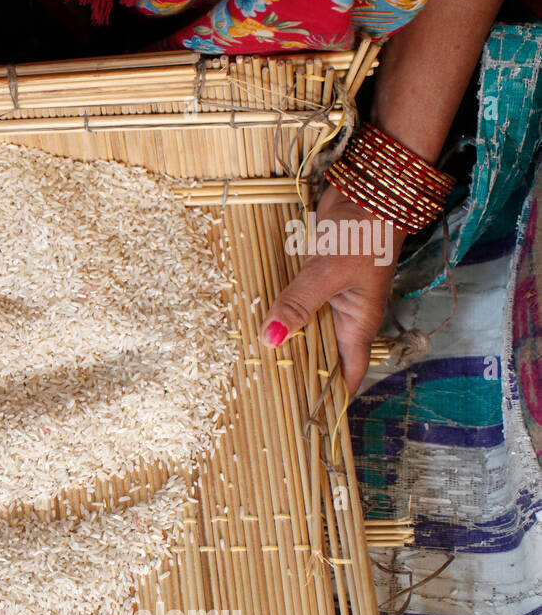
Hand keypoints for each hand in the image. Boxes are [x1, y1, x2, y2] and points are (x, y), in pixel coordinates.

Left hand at [260, 185, 405, 394]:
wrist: (370, 189)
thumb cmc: (364, 233)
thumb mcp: (330, 272)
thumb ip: (299, 304)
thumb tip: (270, 340)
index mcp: (357, 325)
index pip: (346, 376)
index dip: (329, 402)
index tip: (304, 425)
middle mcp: (343, 317)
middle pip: (318, 358)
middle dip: (294, 377)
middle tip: (259, 401)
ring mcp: (327, 298)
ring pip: (301, 332)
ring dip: (280, 344)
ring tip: (245, 372)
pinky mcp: (311, 279)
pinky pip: (291, 305)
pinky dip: (275, 315)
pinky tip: (249, 327)